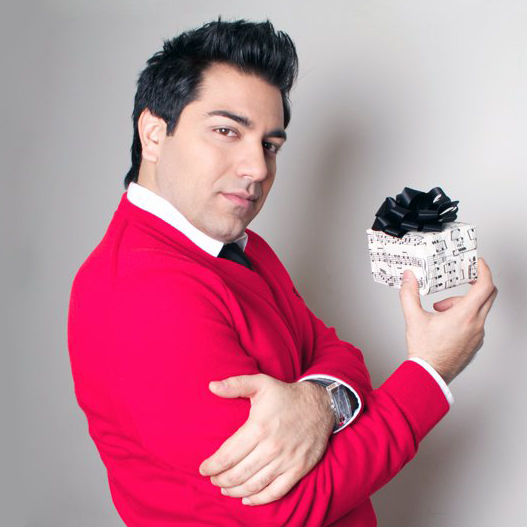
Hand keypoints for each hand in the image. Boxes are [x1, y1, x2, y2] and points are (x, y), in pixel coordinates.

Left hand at [199, 373, 333, 504]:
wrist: (320, 404)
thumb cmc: (285, 394)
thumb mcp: (261, 383)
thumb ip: (235, 384)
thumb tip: (212, 386)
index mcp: (258, 427)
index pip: (228, 455)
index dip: (212, 466)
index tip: (203, 469)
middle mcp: (271, 447)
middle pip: (238, 473)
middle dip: (221, 480)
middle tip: (213, 479)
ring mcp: (286, 460)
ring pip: (254, 485)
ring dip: (236, 491)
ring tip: (225, 489)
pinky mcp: (299, 469)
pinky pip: (276, 491)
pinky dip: (259, 499)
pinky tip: (247, 499)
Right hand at [400, 257, 496, 383]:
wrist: (429, 374)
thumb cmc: (424, 351)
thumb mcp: (413, 318)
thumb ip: (409, 294)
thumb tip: (409, 278)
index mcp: (464, 315)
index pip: (485, 286)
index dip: (484, 271)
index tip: (478, 263)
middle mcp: (476, 324)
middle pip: (488, 295)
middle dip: (475, 284)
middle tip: (466, 277)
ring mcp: (478, 335)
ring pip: (479, 310)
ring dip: (463, 303)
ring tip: (440, 310)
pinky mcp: (476, 343)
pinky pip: (476, 323)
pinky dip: (464, 316)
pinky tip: (446, 323)